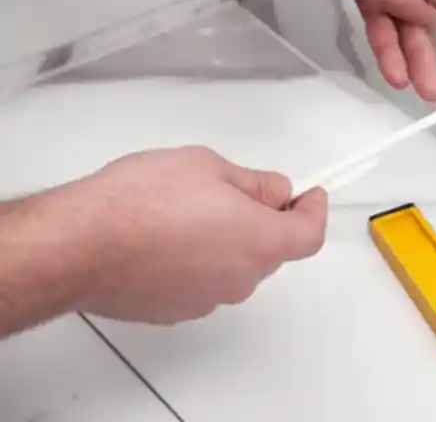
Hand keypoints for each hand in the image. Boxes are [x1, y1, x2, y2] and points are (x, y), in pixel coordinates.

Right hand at [58, 147, 326, 324]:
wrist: (79, 245)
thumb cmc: (140, 203)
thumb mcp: (208, 166)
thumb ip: (252, 182)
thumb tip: (274, 191)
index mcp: (261, 241)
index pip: (309, 235)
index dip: (313, 212)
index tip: (310, 197)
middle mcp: (240, 279)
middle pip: (269, 250)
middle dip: (262, 220)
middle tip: (237, 191)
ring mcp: (205, 299)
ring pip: (232, 266)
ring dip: (225, 240)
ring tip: (187, 209)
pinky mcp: (171, 311)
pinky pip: (198, 281)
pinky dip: (195, 260)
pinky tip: (164, 237)